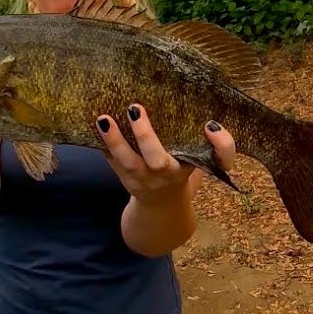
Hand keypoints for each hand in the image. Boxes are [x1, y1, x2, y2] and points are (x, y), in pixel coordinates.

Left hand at [95, 103, 235, 204]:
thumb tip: (212, 123)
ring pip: (127, 163)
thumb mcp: (202, 160)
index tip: (211, 125)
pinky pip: (111, 161)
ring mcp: (143, 179)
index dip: (220, 144)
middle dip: (145, 135)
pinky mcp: (124, 177)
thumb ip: (214, 146)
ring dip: (114, 140)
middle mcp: (168, 175)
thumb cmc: (182, 171)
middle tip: (134, 108)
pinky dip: (102, 144)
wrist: (162, 205)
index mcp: (193, 165)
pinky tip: (92, 124)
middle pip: (158, 161)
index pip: (219, 159)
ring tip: (103, 118)